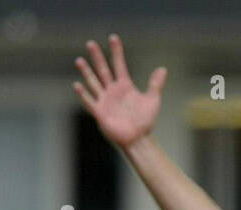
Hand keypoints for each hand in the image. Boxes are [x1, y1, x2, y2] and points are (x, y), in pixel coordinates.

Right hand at [73, 33, 166, 149]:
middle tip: (91, 43)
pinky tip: (77, 85)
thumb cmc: (145, 122)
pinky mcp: (100, 113)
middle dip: (97, 57)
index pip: (119, 64)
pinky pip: (90, 102)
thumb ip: (155, 84)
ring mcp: (105, 101)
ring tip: (79, 60)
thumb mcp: (153, 101)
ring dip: (87, 72)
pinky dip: (84, 94)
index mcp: (125, 86)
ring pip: (94, 83)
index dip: (116, 52)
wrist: (138, 140)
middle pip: (103, 70)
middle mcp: (113, 91)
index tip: (113, 38)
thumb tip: (162, 69)